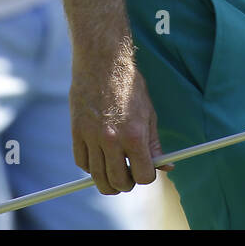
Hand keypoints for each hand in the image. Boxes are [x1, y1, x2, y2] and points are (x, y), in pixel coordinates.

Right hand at [69, 42, 170, 194]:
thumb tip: (168, 167)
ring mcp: (92, 136)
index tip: (144, 171)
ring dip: (107, 181)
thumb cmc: (129, 85)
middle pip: (118, 181)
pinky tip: (98, 158)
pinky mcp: (76, 131)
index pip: (142, 176)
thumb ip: (154, 144)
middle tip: (128, 177)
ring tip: (113, 174)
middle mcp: (112, 140)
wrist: (102, 62)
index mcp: (135, 135)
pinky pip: (82, 162)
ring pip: (97, 177)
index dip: (145, 176)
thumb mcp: (148, 113)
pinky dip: (90, 166)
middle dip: (126, 184)